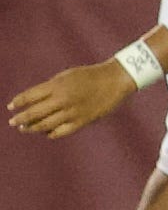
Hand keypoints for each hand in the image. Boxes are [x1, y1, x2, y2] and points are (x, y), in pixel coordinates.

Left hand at [9, 61, 138, 139]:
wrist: (115, 80)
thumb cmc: (90, 76)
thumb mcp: (66, 76)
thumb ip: (50, 88)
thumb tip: (34, 101)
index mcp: (56, 85)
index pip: (29, 96)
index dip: (17, 102)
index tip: (11, 107)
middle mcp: (62, 99)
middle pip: (34, 113)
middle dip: (21, 119)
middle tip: (13, 122)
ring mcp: (72, 111)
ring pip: (45, 125)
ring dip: (32, 128)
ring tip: (25, 129)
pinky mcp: (82, 121)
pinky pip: (62, 131)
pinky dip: (51, 133)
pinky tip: (47, 133)